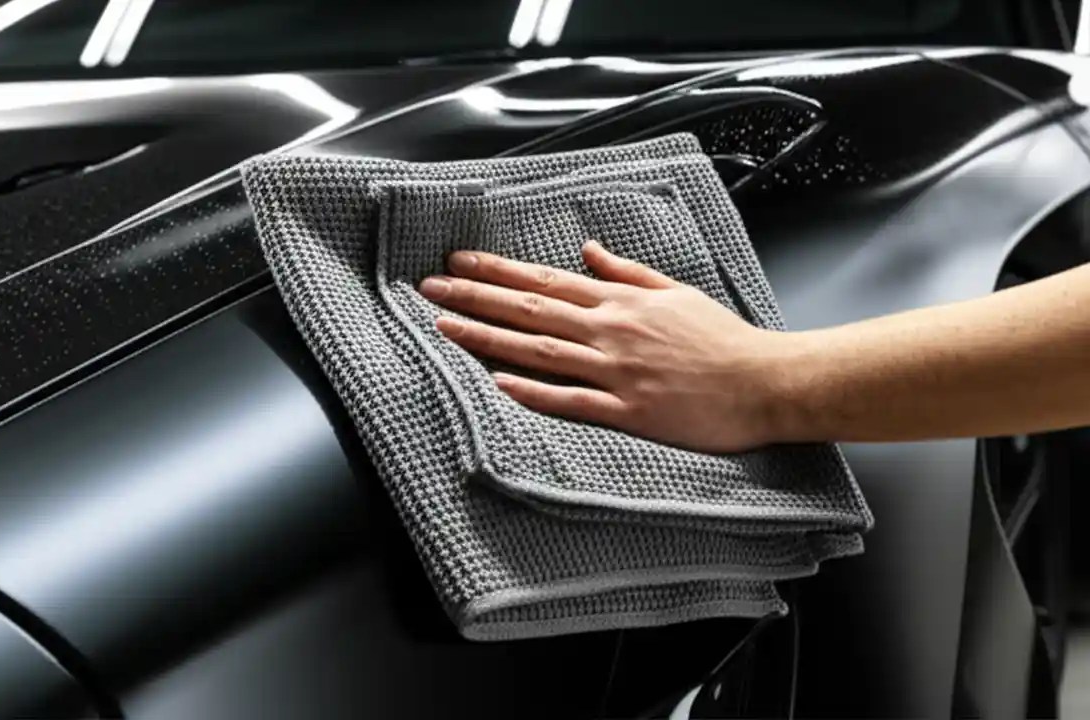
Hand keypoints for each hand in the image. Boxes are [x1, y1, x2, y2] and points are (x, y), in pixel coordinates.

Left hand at [417, 242, 798, 451]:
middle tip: (429, 290)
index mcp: (620, 303)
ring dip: (489, 338)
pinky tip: (498, 384)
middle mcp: (611, 331)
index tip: (458, 263)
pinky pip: (573, 401)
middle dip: (475, 298)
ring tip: (445, 328)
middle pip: (530, 311)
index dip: (496, 272)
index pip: (544, 282)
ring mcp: (618, 372)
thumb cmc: (723, 339)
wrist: (765, 382)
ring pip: (541, 352)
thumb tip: (586, 250)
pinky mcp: (630, 412)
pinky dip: (534, 392)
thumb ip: (625, 271)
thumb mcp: (674, 292)